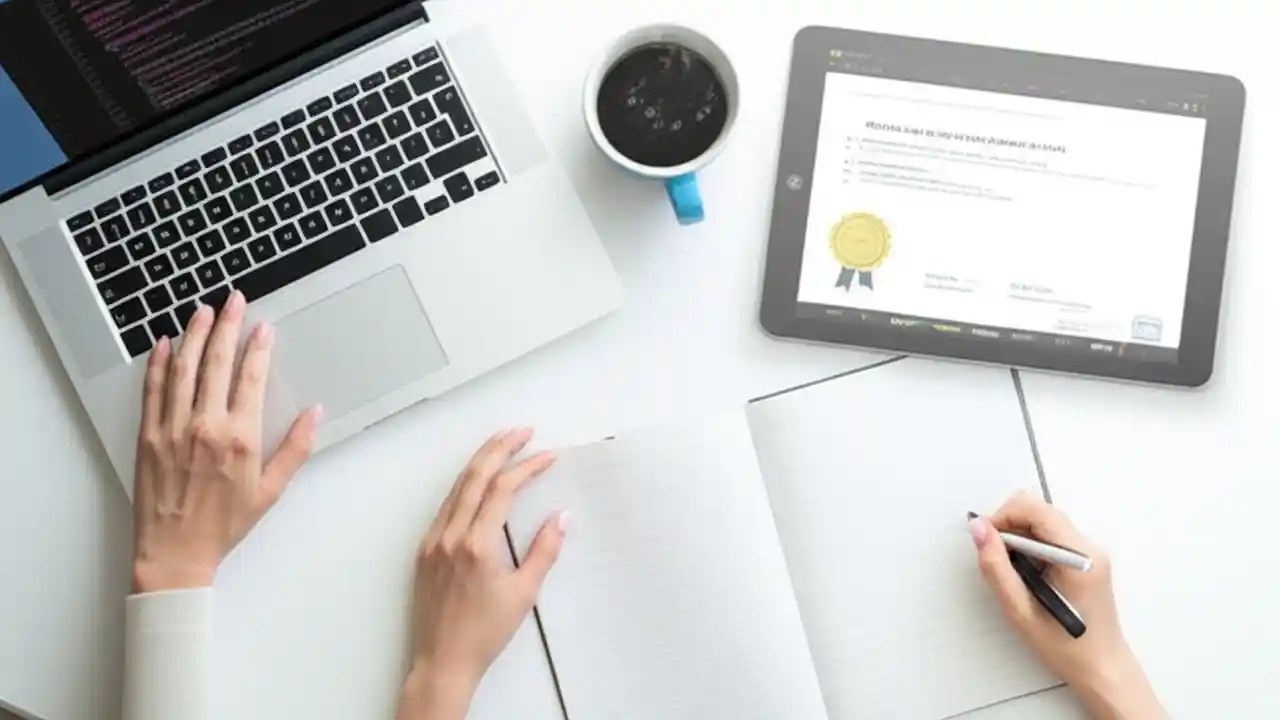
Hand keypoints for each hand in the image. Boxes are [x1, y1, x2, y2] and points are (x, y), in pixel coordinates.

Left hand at [132, 291, 322, 593]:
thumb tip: (314, 414)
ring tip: (202, 311)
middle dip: (226, 326)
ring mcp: (172, 429)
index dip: (258, 348)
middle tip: (233, 301)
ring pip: (184, 369)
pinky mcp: (148, 436)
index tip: (263, 328)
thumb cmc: (224, 525)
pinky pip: (153, 390)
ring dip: (194, 335)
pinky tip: (165, 344)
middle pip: (216, 363)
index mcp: (240, 438)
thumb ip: (295, 448)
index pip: (250, 378)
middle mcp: (205, 427)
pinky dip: (158, 364)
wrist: (175, 552)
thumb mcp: (271, 490)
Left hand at [397, 428, 565, 719]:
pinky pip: (444, 506)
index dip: (526, 467)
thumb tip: (561, 519)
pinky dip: (463, 486)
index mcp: (476, 544)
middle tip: (521, 431)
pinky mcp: (424, 550)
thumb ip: (544, 550)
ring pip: (456, 487)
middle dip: (500, 447)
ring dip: (480, 462)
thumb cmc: (482, 633)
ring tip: (500, 445)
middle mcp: (450, 536)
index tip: (546, 456)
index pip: (503, 489)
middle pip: (475, 476)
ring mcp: (433, 541)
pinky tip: (475, 482)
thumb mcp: (524, 593)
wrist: (442, 661)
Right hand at [970, 492, 1163, 719]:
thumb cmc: (1066, 647)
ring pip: (1043, 523)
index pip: (1035, 510)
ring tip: (1015, 575)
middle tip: (996, 559)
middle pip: (1040, 512)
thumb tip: (979, 529)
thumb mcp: (1020, 610)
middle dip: (1009, 527)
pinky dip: (1032, 549)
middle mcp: (1089, 547)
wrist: (1102, 669)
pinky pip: (1052, 538)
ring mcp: (1091, 552)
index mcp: (1078, 557)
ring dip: (1020, 540)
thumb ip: (996, 566)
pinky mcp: (1087, 560)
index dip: (1003, 517)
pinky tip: (1029, 577)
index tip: (985, 540)